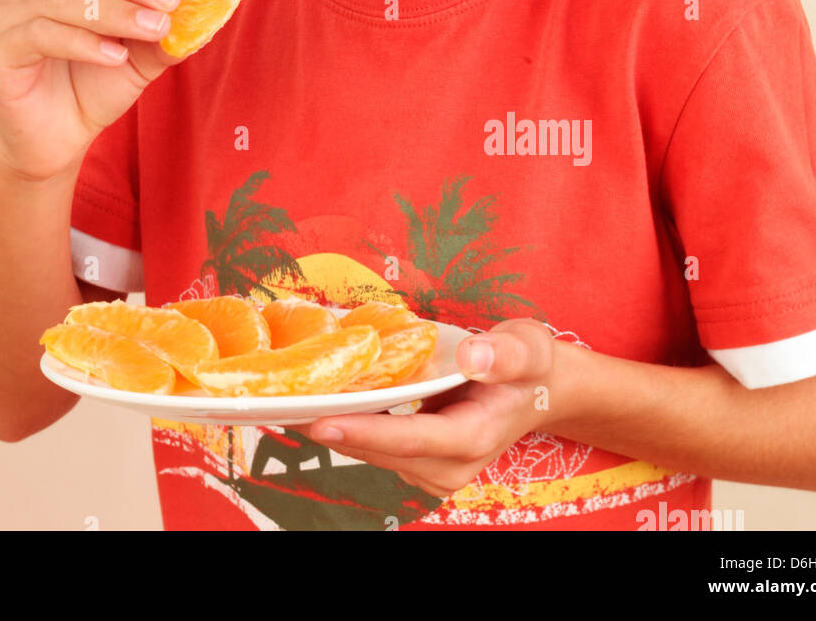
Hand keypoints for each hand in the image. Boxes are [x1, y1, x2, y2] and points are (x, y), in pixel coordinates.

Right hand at [0, 0, 186, 181]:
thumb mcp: (143, 54)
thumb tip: (199, 9)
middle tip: (169, 0)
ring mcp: (8, 17)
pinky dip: (83, 42)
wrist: (59, 140)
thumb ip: (165, 29)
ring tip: (153, 29)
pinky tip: (115, 57)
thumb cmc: (94, 85)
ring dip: (115, 11)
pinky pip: (39, 34)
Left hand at [307, 319, 559, 500]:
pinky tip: (315, 400)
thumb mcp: (527, 348)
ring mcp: (433, 466)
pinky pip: (375, 443)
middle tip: (278, 403)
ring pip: (372, 451)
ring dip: (331, 429)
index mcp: (475, 436)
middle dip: (331, 429)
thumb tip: (472, 356)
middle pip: (381, 450)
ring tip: (283, 401)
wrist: (537, 388)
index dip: (366, 432)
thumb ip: (503, 353)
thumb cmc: (530, 364)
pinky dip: (346, 424)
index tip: (321, 421)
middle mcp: (450, 464)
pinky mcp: (419, 458)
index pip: (413, 439)